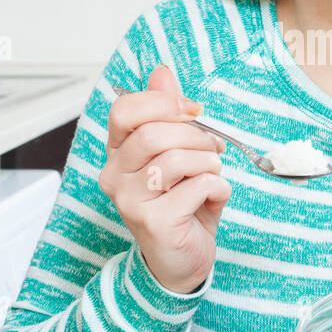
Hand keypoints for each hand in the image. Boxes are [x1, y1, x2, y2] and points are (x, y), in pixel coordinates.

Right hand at [98, 63, 230, 293]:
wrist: (184, 259)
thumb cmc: (182, 204)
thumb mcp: (178, 153)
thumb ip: (167, 114)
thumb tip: (161, 72)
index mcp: (117, 153)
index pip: (123, 111)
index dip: (163, 103)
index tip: (194, 111)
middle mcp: (114, 176)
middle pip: (152, 134)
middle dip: (195, 136)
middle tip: (213, 147)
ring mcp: (129, 201)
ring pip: (175, 159)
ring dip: (208, 161)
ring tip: (213, 173)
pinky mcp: (152, 222)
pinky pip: (195, 186)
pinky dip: (217, 187)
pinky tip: (213, 198)